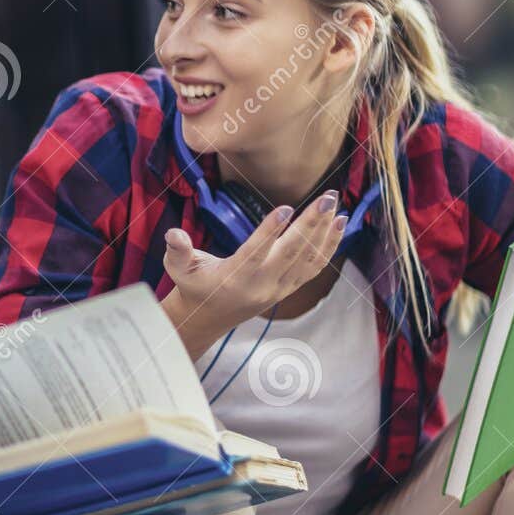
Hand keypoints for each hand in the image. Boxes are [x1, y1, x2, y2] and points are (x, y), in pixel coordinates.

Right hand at [162, 191, 346, 353]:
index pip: (254, 253)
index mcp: (234, 279)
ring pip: (308, 259)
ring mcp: (279, 288)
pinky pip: (315, 267)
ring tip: (335, 204)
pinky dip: (330, 245)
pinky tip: (340, 223)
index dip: (269, 231)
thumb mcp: (178, 268)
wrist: (210, 317)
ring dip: (324, 231)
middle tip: (327, 197)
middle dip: (311, 223)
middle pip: (291, 253)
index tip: (286, 208)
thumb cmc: (194, 285)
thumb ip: (177, 250)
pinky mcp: (290, 287)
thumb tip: (174, 233)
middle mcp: (261, 286)